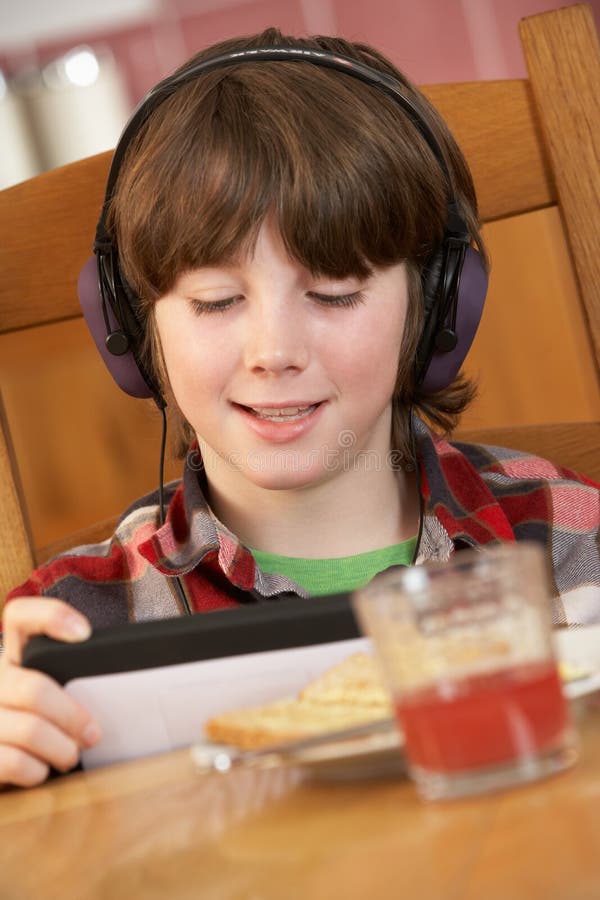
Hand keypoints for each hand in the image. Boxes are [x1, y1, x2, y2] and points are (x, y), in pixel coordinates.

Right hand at [0, 598, 101, 787]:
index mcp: (14, 657)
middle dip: (73, 716)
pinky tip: (42, 769)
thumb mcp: (54, 690)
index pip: (19, 616)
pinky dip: (38, 771)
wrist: (3, 761)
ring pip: (30, 730)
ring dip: (62, 749)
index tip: (85, 634)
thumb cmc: (42, 722)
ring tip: (71, 755)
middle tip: (94, 734)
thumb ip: (73, 677)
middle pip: (34, 689)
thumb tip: (132, 671)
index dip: (50, 616)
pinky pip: (14, 762)